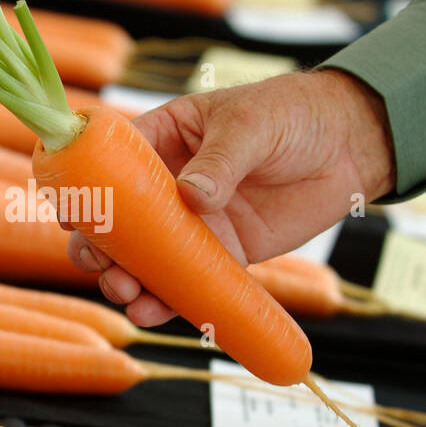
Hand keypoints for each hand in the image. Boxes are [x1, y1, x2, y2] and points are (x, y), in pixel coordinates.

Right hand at [67, 69, 395, 326]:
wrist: (350, 144)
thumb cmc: (293, 114)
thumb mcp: (251, 125)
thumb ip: (220, 160)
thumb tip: (191, 195)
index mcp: (164, 138)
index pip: (111, 164)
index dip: (89, 191)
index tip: (76, 216)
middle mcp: (169, 183)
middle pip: (120, 221)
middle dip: (102, 247)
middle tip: (103, 266)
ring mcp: (195, 221)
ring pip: (149, 258)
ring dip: (129, 280)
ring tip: (127, 295)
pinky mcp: (225, 251)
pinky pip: (190, 280)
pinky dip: (170, 300)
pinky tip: (153, 312)